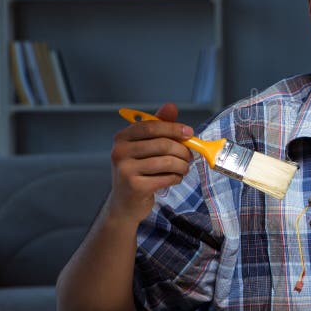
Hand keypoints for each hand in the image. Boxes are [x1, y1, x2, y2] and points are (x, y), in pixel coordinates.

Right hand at [109, 103, 193, 224]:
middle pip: (162, 144)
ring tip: (183, 168)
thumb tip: (171, 106)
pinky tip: (174, 178)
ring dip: (182, 166)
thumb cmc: (138, 171)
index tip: (190, 133)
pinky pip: (166, 178)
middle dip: (182, 150)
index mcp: (122, 138)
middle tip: (190, 156)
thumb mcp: (146, 147)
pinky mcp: (134, 187)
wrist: (124, 204)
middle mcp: (120, 152)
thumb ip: (159, 126)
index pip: (152, 127)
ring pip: (167, 162)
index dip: (174, 128)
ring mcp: (125, 170)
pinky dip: (176, 178)